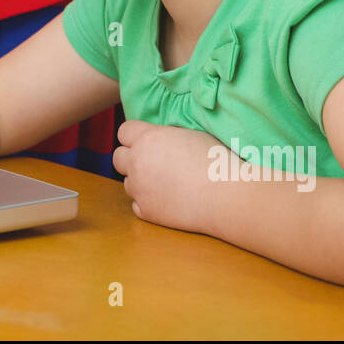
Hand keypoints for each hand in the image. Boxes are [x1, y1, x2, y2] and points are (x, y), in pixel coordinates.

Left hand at [113, 119, 225, 234]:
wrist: (226, 196)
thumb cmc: (215, 161)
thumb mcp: (190, 134)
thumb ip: (166, 135)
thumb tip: (160, 137)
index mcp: (148, 139)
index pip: (123, 132)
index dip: (134, 137)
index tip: (146, 142)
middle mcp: (137, 162)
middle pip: (117, 158)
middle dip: (131, 159)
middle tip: (152, 164)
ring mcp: (139, 189)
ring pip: (128, 183)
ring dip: (141, 182)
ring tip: (167, 184)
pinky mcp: (146, 212)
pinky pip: (137, 205)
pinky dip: (148, 203)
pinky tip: (169, 200)